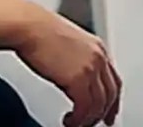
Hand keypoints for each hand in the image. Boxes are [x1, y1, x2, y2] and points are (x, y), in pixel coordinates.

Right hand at [14, 6, 121, 126]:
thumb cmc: (39, 30)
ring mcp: (90, 68)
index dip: (113, 101)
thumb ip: (76, 60)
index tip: (109, 113)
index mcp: (97, 48)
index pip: (113, 80)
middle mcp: (98, 58)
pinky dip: (78, 119)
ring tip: (76, 124)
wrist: (29, 25)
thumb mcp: (67, 44)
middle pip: (110, 94)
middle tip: (92, 124)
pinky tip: (69, 121)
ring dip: (88, 119)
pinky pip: (85, 108)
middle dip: (103, 114)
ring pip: (99, 104)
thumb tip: (73, 78)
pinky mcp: (78, 79)